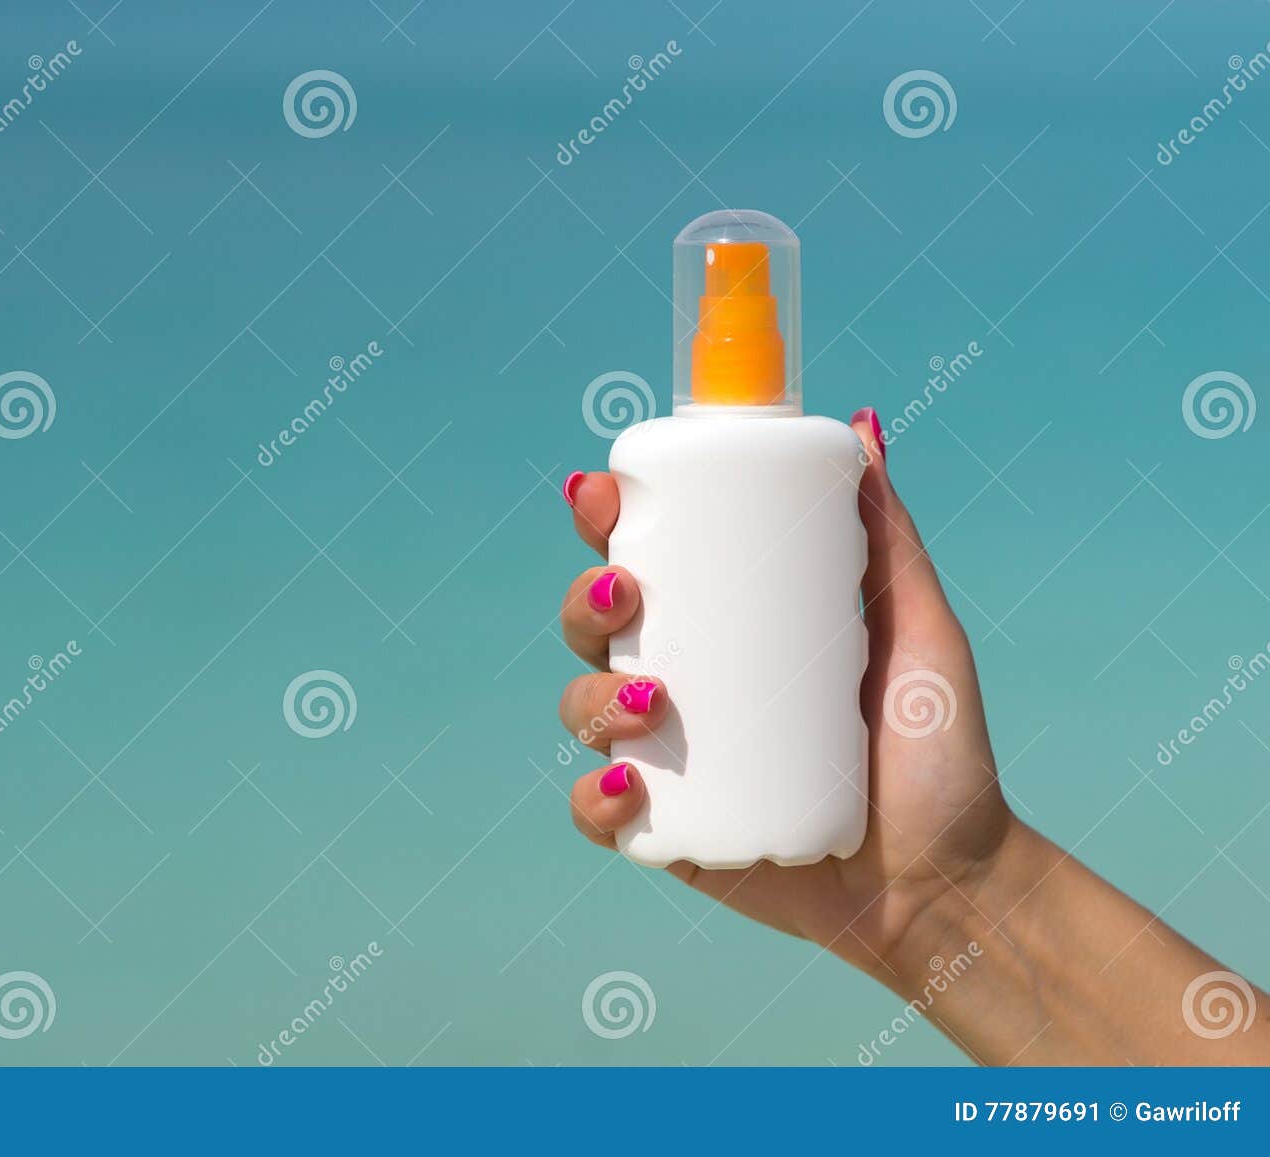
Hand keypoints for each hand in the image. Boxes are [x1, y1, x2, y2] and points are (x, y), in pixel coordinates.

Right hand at [559, 410, 1014, 974]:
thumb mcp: (921, 630)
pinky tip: (624, 783)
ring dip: (588, 697)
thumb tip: (867, 427)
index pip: (648, 560)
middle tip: (626, 593)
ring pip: (582, 712)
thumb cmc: (938, 751)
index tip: (608, 495)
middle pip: (595, 627)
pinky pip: (599, 813)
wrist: (949, 882)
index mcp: (728, 626)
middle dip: (584, 600)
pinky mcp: (667, 833)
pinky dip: (594, 798)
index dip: (608, 519)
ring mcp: (669, 761)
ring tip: (650, 698)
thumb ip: (889, 537)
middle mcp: (685, 685)